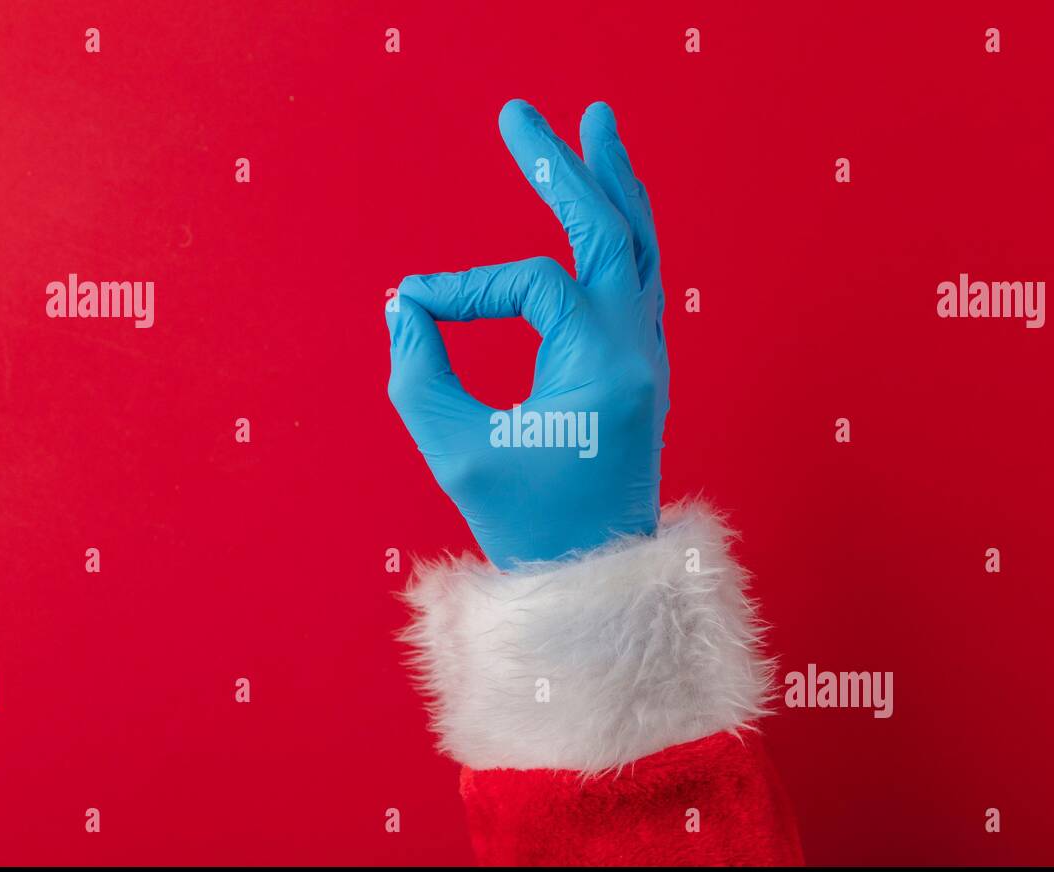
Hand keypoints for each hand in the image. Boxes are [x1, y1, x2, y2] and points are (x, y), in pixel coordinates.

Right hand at [386, 99, 667, 568]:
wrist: (595, 578)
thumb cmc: (527, 525)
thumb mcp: (456, 451)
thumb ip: (419, 372)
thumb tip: (406, 305)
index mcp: (603, 368)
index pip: (532, 285)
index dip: (466, 287)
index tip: (413, 308)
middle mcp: (638, 352)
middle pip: (609, 231)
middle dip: (564, 168)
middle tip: (523, 113)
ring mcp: (647, 357)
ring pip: (638, 247)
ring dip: (611, 184)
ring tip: (593, 125)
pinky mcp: (640, 367)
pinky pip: (637, 279)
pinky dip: (619, 232)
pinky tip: (604, 203)